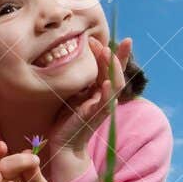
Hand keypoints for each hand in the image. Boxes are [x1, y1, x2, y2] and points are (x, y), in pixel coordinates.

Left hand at [45, 35, 131, 160]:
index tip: (113, 38)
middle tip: (117, 41)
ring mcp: (101, 107)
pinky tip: (106, 82)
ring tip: (108, 53)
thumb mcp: (73, 93)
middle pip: (117, 74)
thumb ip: (80, 80)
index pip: (110, 69)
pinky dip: (107, 92)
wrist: (64, 143)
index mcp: (100, 91)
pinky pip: (105, 103)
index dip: (114, 54)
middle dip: (118, 56)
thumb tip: (74, 57)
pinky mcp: (94, 116)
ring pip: (115, 85)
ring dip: (113, 68)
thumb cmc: (67, 118)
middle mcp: (105, 97)